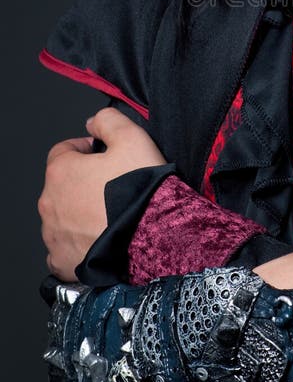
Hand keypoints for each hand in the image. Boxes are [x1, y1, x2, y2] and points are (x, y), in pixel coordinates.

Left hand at [38, 107, 165, 281]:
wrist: (153, 237)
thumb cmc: (141, 188)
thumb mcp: (133, 137)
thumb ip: (108, 121)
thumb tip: (93, 123)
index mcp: (61, 172)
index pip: (64, 151)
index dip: (87, 149)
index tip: (106, 156)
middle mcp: (50, 204)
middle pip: (63, 184)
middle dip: (84, 181)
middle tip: (114, 185)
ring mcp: (54, 235)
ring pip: (63, 217)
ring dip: (81, 212)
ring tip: (112, 214)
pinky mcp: (63, 261)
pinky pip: (64, 249)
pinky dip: (78, 243)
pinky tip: (101, 237)